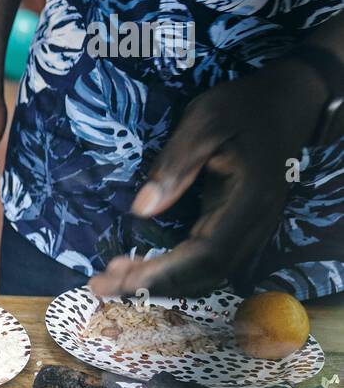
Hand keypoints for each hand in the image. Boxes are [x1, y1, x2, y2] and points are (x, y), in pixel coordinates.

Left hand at [88, 60, 326, 297]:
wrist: (286, 103)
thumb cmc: (243, 107)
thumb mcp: (204, 121)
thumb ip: (176, 165)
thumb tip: (141, 210)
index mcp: (250, 200)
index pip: (206, 254)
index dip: (163, 272)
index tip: (120, 278)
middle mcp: (254, 223)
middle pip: (205, 273)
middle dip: (152, 284)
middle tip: (101, 284)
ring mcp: (250, 228)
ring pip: (206, 272)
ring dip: (160, 281)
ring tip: (112, 277)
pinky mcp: (238, 225)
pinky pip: (206, 260)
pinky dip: (172, 269)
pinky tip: (139, 265)